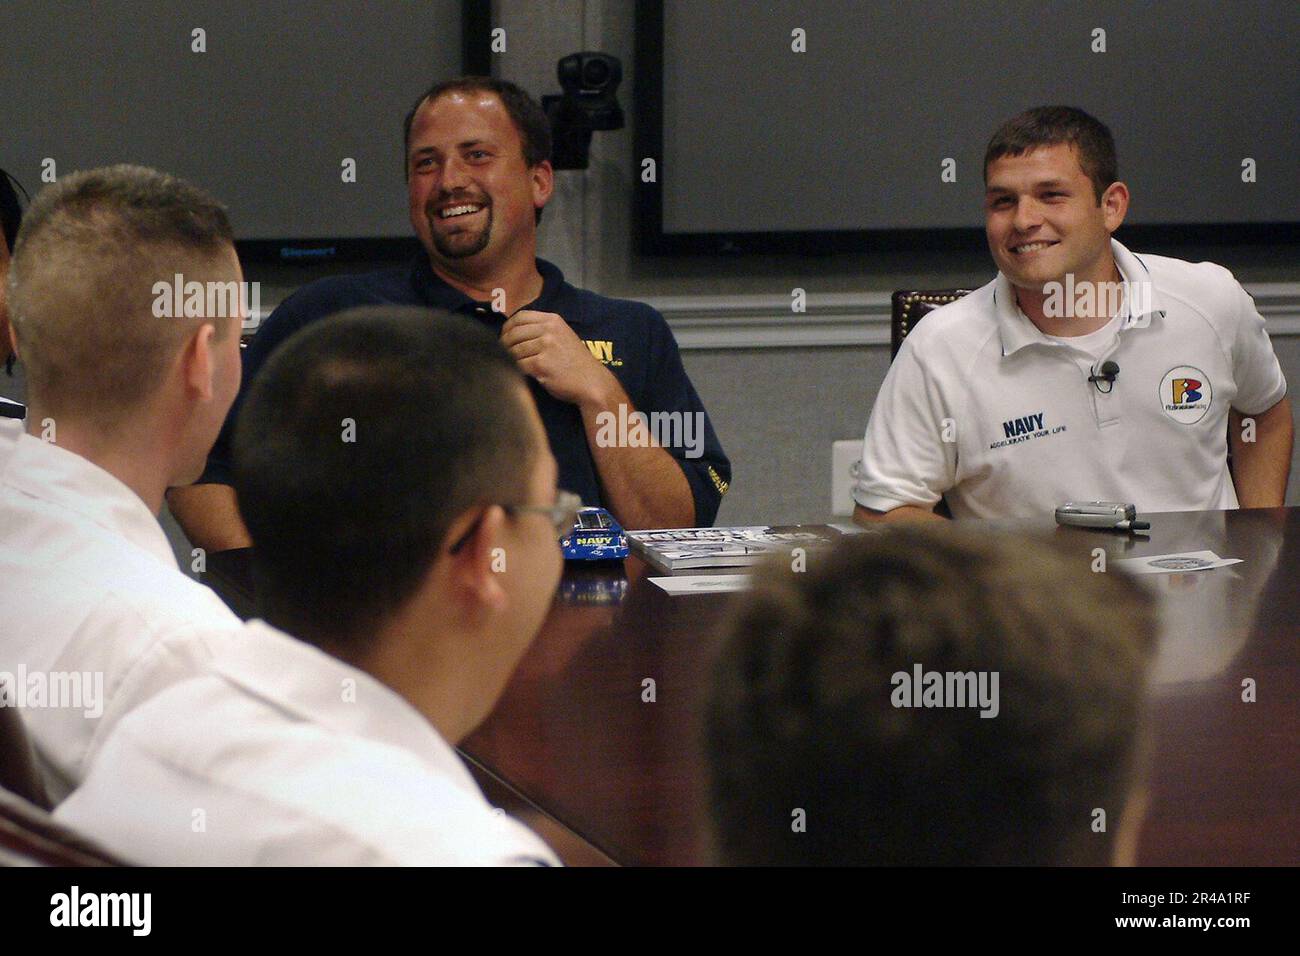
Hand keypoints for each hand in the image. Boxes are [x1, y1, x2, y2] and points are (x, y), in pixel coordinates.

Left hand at [500, 310, 614, 406]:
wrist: (591, 382)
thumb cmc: (576, 363)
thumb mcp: (563, 336)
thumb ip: (542, 331)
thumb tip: (513, 333)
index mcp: (552, 320)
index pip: (520, 317)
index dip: (508, 327)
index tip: (504, 336)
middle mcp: (549, 330)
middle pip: (514, 333)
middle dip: (504, 344)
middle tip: (502, 353)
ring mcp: (545, 346)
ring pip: (514, 350)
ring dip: (509, 359)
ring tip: (510, 364)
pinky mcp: (541, 363)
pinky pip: (519, 364)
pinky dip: (515, 369)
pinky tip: (518, 373)